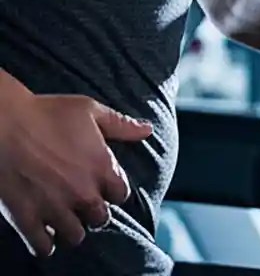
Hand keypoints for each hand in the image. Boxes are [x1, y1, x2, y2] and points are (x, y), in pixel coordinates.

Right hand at [0, 91, 151, 257]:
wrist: (3, 122)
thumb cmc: (47, 112)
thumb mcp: (90, 111)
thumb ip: (121, 125)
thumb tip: (147, 130)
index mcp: (102, 168)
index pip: (121, 195)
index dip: (113, 192)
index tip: (103, 188)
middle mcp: (83, 192)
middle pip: (100, 218)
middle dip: (94, 212)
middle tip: (82, 204)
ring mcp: (54, 207)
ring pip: (74, 235)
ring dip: (72, 229)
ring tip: (64, 219)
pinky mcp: (26, 217)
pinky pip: (42, 246)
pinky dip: (45, 244)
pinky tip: (44, 235)